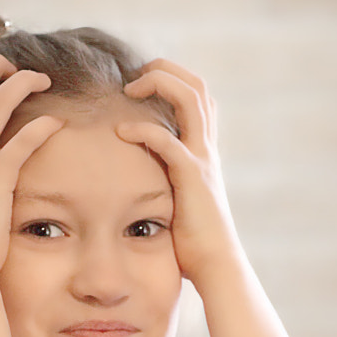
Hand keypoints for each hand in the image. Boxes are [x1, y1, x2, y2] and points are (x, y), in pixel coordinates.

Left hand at [117, 60, 242, 287]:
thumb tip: (136, 181)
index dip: (174, 78)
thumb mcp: (177, 200)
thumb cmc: (193, 242)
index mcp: (203, 151)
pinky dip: (144, 130)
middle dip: (166, 69)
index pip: (198, 97)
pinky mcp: (193, 178)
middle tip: (134, 76)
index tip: (142, 83)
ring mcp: (202, 159)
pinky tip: (121, 132)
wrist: (216, 266)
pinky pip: (169, 142)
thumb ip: (164, 182)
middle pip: (198, 86)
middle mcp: (206, 148)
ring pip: (190, 99)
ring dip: (159, 84)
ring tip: (129, 88)